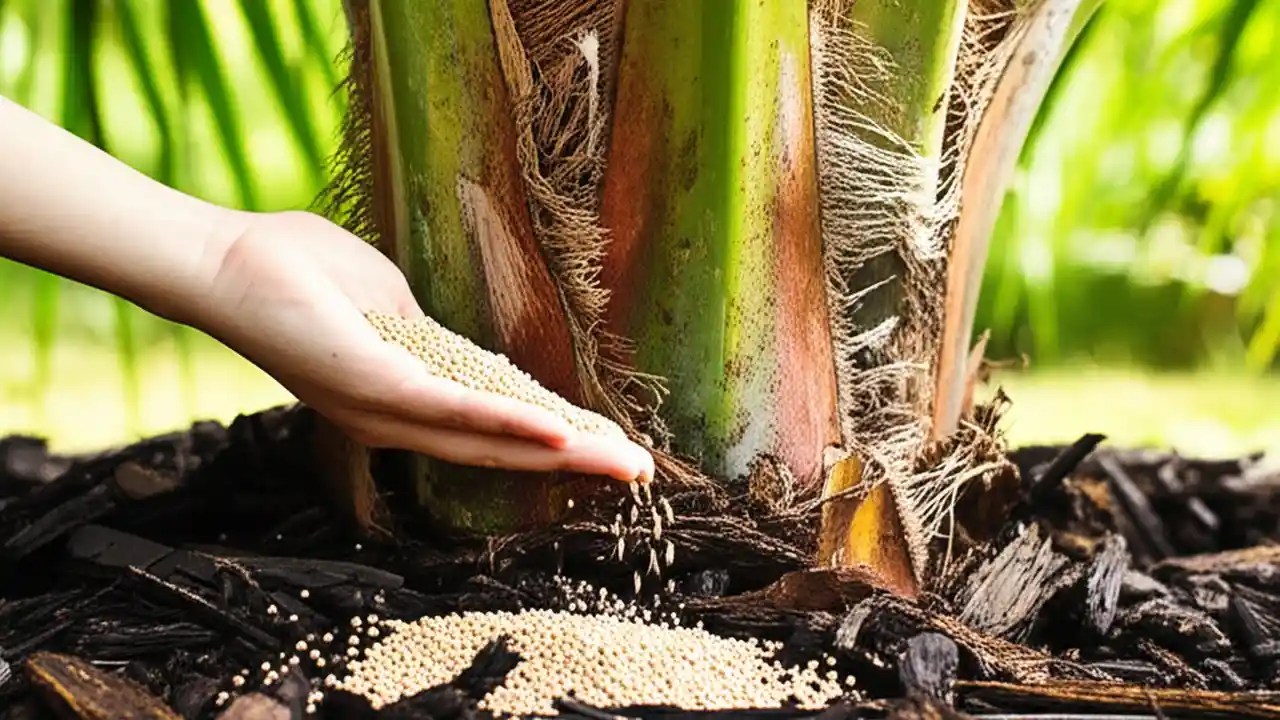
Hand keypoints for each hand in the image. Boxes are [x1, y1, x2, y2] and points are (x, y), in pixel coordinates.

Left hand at [193, 210, 654, 482]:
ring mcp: (386, 410)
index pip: (492, 432)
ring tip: (621, 462)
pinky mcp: (375, 384)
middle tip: (640, 472)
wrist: (227, 264)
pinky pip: (453, 410)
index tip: (611, 451)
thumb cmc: (300, 275)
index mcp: (401, 404)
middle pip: (502, 453)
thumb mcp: (386, 306)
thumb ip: (425, 334)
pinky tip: (558, 434)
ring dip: (563, 453)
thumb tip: (453, 343)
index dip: (555, 444)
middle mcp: (396, 423)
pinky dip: (508, 426)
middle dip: (577, 462)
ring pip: (489, 442)